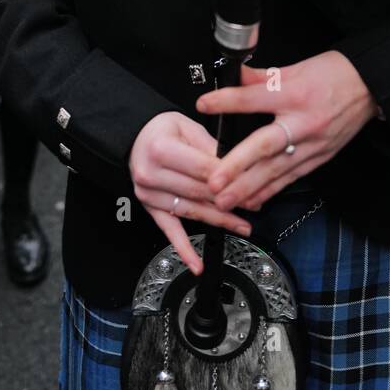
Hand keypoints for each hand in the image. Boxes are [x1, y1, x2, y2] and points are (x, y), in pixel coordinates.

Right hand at [129, 112, 251, 274]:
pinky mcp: (151, 208)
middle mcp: (151, 174)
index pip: (202, 167)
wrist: (135, 138)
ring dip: (218, 221)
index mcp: (160, 149)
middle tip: (254, 205)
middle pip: (198, 191)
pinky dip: (184, 249)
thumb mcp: (187, 126)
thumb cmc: (162, 130)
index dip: (228, 177)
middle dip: (229, 200)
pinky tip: (196, 264)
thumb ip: (210, 145)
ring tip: (242, 226)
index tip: (251, 184)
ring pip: (191, 211)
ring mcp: (150, 195)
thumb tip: (236, 163)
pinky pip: (169, 230)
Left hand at [197, 51, 377, 213]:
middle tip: (213, 182)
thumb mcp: (297, 67)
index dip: (228, 102)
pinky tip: (252, 201)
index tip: (203, 105)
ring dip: (248, 188)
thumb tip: (234, 75)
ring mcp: (313, 144)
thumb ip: (262, 76)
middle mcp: (303, 122)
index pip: (256, 97)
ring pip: (276, 170)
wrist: (372, 87)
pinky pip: (291, 178)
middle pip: (265, 146)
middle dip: (236, 167)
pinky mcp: (320, 158)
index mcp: (295, 92)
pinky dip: (270, 191)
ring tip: (224, 200)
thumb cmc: (334, 74)